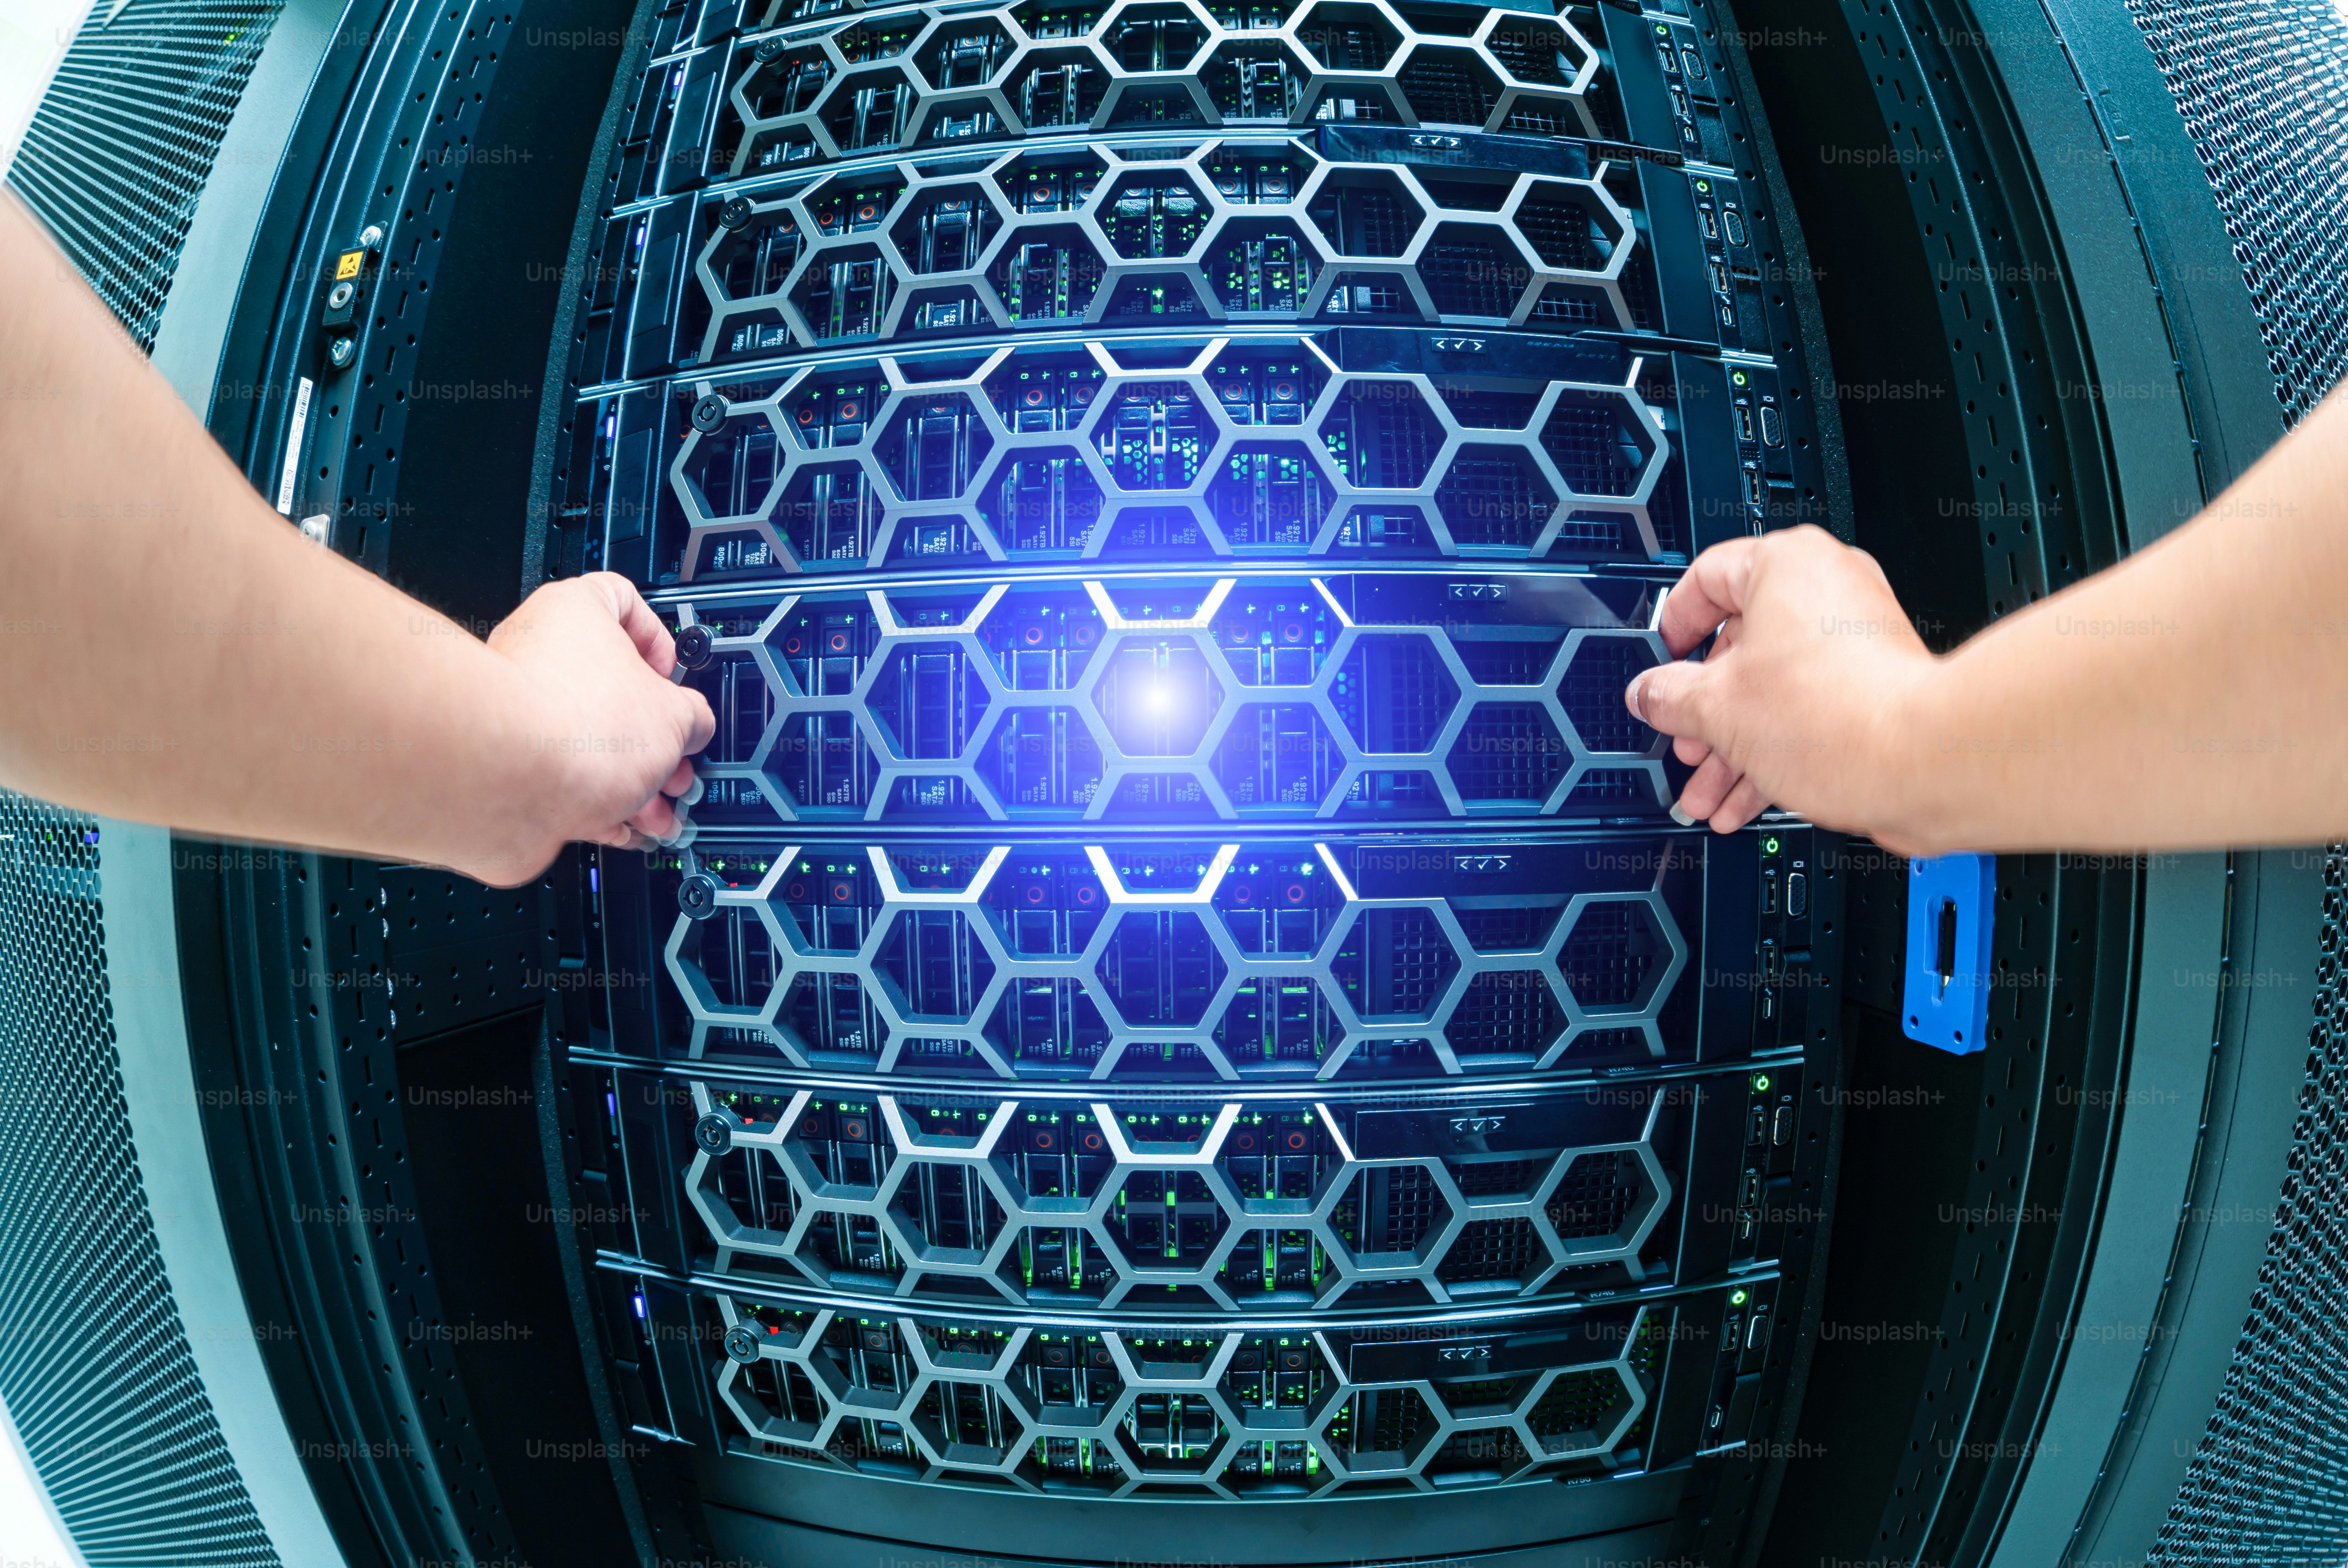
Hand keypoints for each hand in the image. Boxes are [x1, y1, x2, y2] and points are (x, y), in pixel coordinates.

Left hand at [474, 573, 714, 884]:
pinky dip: (596, 805)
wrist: (504, 784)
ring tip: (658, 810)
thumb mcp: (675, 717)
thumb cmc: (569, 727)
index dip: (659, 641)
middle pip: (611, 689)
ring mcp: (517, 713)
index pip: (623, 601)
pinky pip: (562, 780)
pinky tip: (623, 828)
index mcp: (575, 613)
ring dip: (632, 782)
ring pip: (588, 743)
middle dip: (653, 737)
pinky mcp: (506, 765)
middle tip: (675, 759)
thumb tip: (691, 729)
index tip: (674, 678)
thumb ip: (692, 717)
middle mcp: (537, 655)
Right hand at [1625, 526, 1939, 838]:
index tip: (1657, 665)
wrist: (1925, 763)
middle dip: (1702, 711)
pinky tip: (1747, 797)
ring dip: (1732, 745)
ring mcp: (1856, 639)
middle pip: (1739, 645)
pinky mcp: (1876, 685)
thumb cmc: (1840, 714)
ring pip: (1772, 688)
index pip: (1705, 578)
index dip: (1671, 629)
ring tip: (1709, 790)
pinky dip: (1773, 749)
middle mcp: (1827, 591)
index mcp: (1786, 565)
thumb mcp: (1716, 707)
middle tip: (1684, 740)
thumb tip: (1649, 693)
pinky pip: (1807, 711)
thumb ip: (1668, 695)